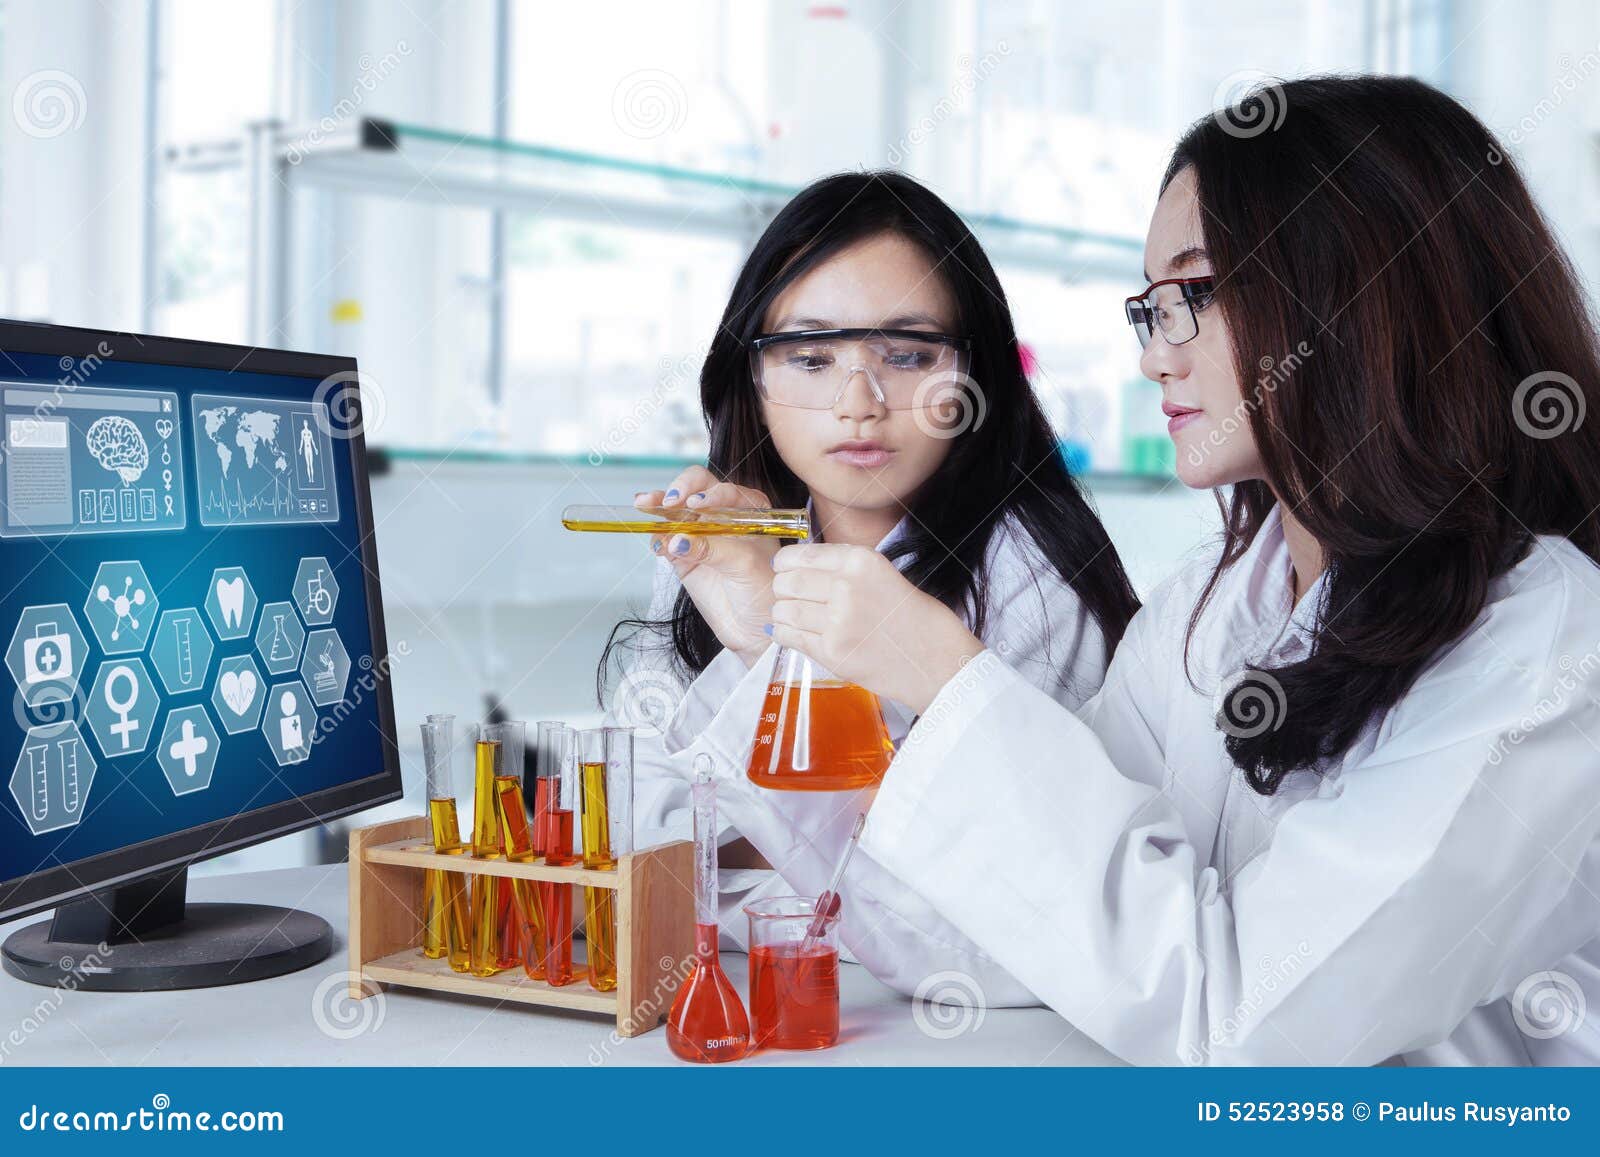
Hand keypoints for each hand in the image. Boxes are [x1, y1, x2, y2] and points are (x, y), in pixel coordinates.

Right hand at [635, 467, 778, 666]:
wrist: (755, 629)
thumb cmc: (764, 592)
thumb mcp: (744, 565)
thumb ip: (713, 547)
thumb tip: (677, 539)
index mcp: (749, 509)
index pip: (724, 489)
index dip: (708, 493)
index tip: (697, 505)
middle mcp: (724, 515)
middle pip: (695, 489)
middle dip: (679, 490)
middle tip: (669, 502)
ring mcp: (701, 533)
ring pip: (675, 511)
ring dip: (658, 505)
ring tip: (644, 504)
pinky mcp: (683, 555)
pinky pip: (665, 539)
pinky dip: (658, 538)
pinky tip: (658, 545)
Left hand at [769, 543, 984, 713]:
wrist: (938, 661)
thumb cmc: (917, 619)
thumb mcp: (884, 575)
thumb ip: (845, 570)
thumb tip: (801, 567)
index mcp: (861, 561)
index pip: (802, 555)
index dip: (785, 563)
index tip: (783, 568)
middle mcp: (846, 586)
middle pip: (788, 582)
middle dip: (782, 589)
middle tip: (786, 595)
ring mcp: (837, 621)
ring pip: (784, 610)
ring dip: (783, 613)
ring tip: (792, 616)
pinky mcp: (832, 652)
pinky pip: (791, 637)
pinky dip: (785, 634)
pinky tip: (791, 633)